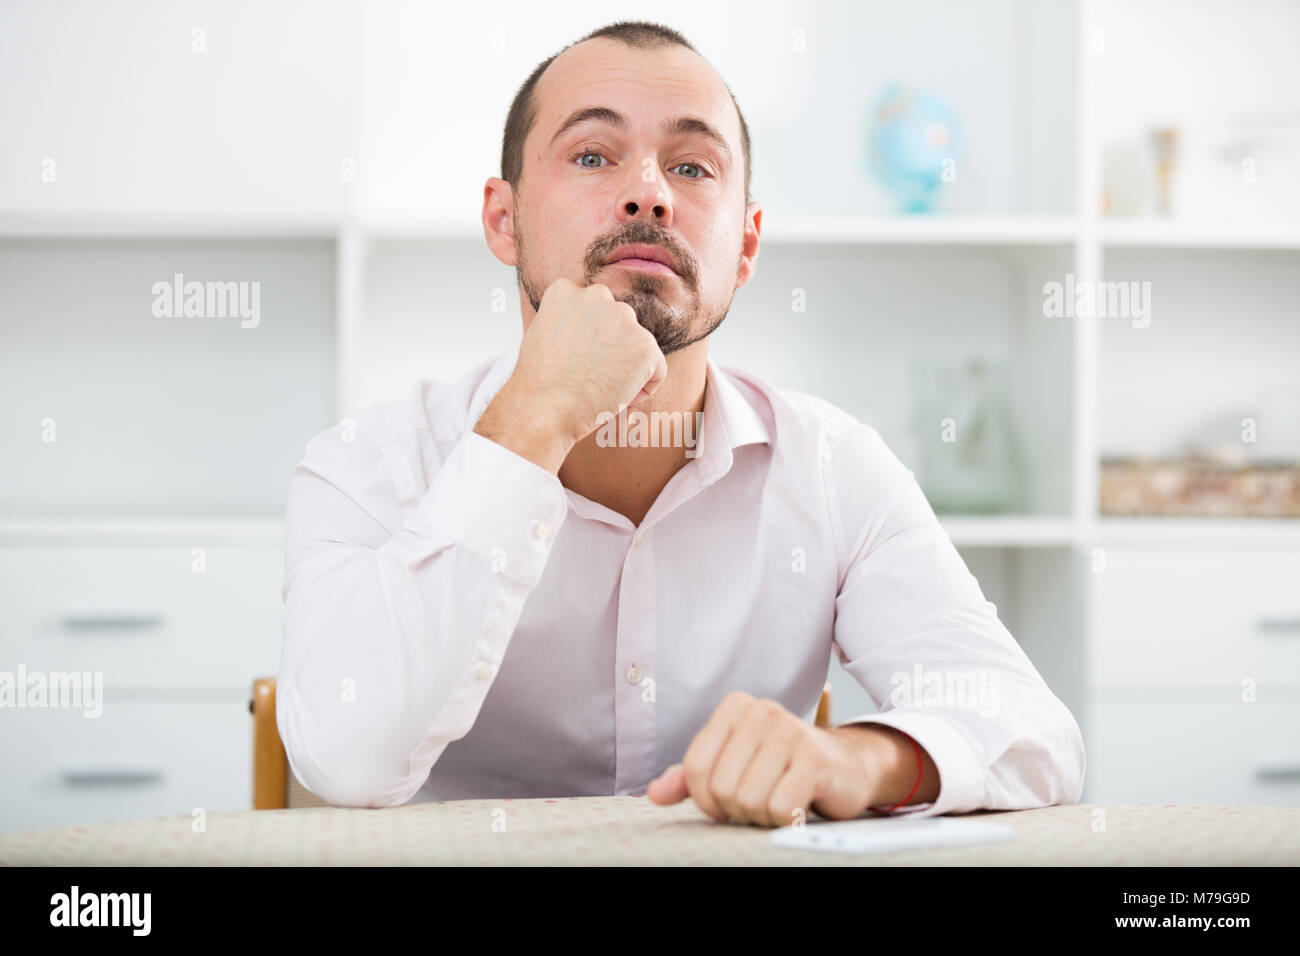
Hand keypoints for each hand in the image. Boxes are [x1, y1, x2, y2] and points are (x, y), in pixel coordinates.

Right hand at [474, 277, 667, 472]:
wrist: (546, 408)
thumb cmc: (538, 383)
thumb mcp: (540, 336)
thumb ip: (565, 322)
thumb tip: (586, 331)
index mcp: (566, 291)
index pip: (590, 310)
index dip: (586, 341)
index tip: (575, 362)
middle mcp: (597, 296)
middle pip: (616, 324)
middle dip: (609, 350)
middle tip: (589, 377)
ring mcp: (623, 318)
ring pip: (636, 345)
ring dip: (626, 367)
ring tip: (601, 390)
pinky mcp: (645, 345)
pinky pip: (656, 368)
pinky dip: (643, 387)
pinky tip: (620, 399)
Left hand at [645, 691, 896, 826]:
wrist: (847, 767)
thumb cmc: (783, 768)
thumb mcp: (735, 765)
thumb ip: (692, 778)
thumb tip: (655, 795)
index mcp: (735, 708)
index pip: (694, 768)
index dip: (706, 800)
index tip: (726, 803)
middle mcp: (762, 712)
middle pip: (721, 787)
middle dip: (737, 810)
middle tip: (759, 804)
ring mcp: (791, 732)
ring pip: (748, 800)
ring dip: (762, 816)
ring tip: (779, 801)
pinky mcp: (816, 760)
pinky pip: (780, 808)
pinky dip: (785, 820)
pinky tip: (798, 807)